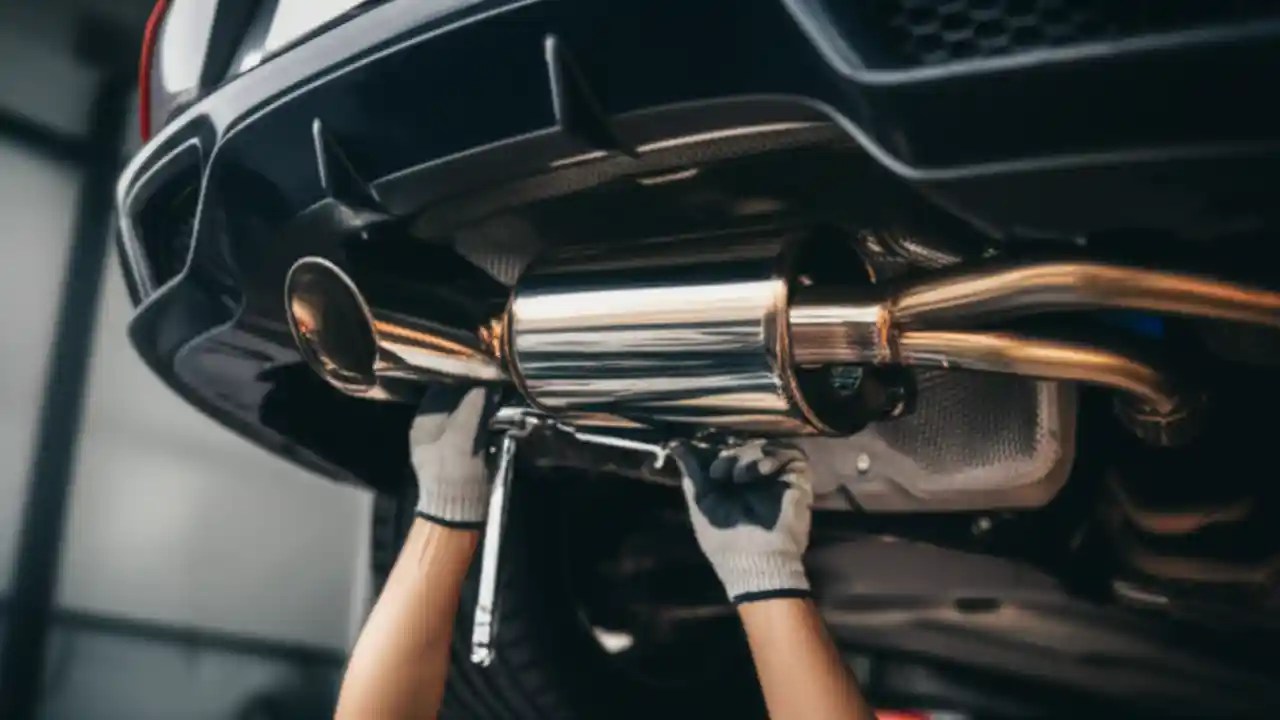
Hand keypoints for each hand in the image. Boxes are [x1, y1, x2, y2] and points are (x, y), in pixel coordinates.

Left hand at [409, 384, 498, 528]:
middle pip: (455, 399)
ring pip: (469, 411)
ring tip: (498, 393)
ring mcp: (451, 439)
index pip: (441, 389)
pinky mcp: (468, 450)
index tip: (481, 370)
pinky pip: (478, 425)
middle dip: (474, 390)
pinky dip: (488, 418)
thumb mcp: (459, 440)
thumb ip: (469, 410)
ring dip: (483, 403)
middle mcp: (434, 428)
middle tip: (494, 380)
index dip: (460, 379)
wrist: (459, 514)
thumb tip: (483, 385)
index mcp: (423, 423)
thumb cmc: (451, 476)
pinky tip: (498, 413)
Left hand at [669, 440, 813, 603]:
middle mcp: (756, 477)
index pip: (728, 452)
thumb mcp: (701, 505)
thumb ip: (692, 476)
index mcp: (733, 483)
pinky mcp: (798, 479)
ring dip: (747, 456)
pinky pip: (790, 453)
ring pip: (764, 446)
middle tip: (719, 472)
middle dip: (730, 454)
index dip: (716, 450)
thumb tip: (676, 447)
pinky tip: (761, 472)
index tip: (707, 463)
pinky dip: (772, 457)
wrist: (755, 562)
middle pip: (744, 446)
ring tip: (739, 476)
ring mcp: (778, 477)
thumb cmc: (724, 539)